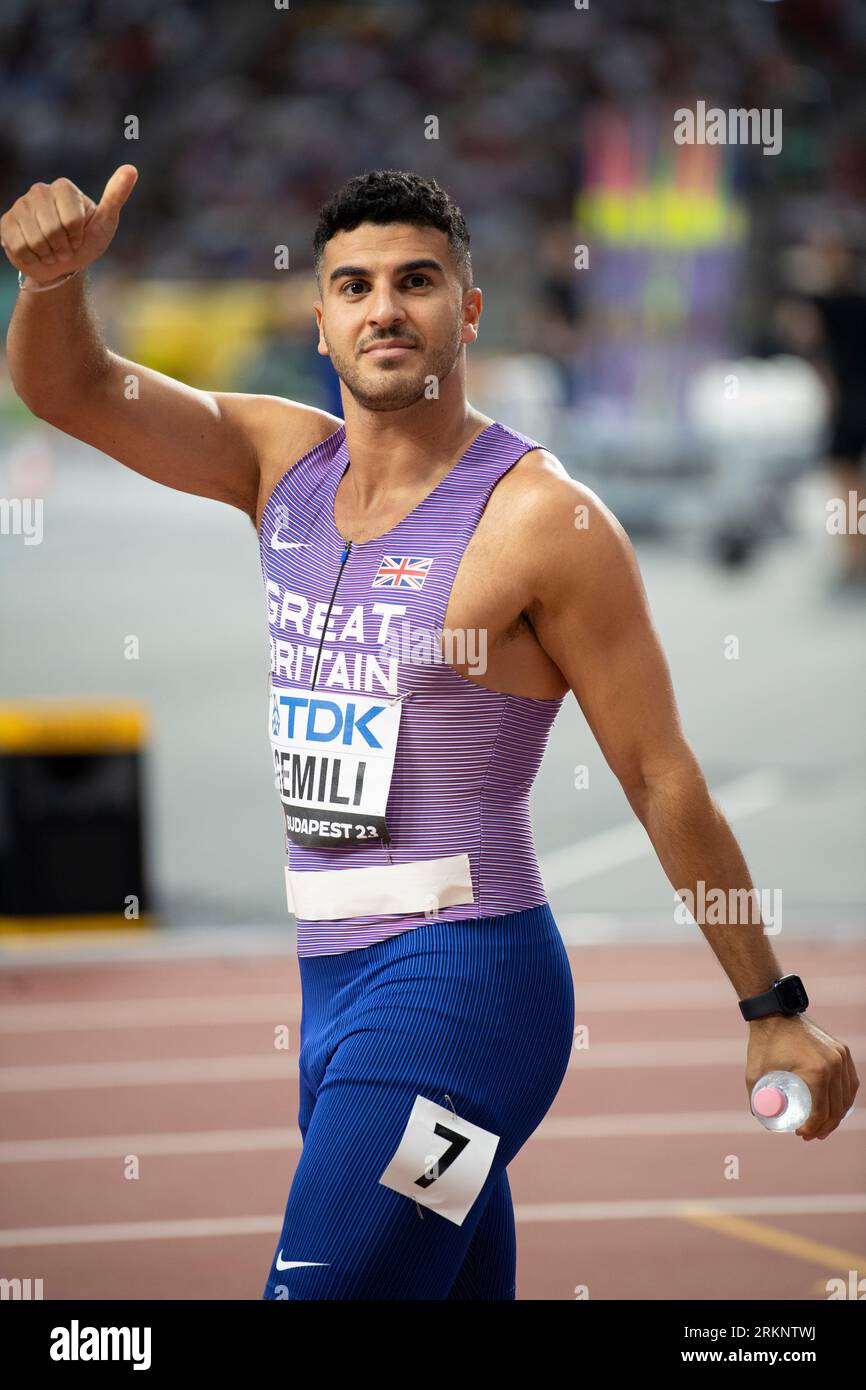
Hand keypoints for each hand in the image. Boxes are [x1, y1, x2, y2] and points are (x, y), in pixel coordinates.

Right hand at [0, 165, 137, 283]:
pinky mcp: (6, 223)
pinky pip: (18, 248)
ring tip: (52, 251)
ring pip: (34, 240)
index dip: (77, 237)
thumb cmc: (86, 241)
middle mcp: (39, 191)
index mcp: (64, 188)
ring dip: (48, 255)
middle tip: (65, 248)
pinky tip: (37, 254)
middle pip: (52, 230)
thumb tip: (131, 168)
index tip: (79, 238)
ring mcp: (20, 206)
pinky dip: (32, 259)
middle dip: (63, 248)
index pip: (71, 219)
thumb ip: (116, 196)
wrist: (63, 264)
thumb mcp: (105, 222)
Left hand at [747, 1013, 858, 1140]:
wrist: (774, 1012)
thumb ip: (756, 1098)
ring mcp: (840, 1056)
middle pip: (836, 1108)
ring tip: (823, 1126)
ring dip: (837, 1115)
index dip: (812, 1128)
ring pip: (846, 1096)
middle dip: (824, 1127)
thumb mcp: (755, 1074)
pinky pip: (849, 1081)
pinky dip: (845, 1097)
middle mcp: (834, 1064)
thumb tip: (762, 1117)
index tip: (799, 1134)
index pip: (820, 1111)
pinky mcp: (842, 1051)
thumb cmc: (764, 1043)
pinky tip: (836, 1108)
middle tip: (810, 1135)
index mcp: (816, 1072)